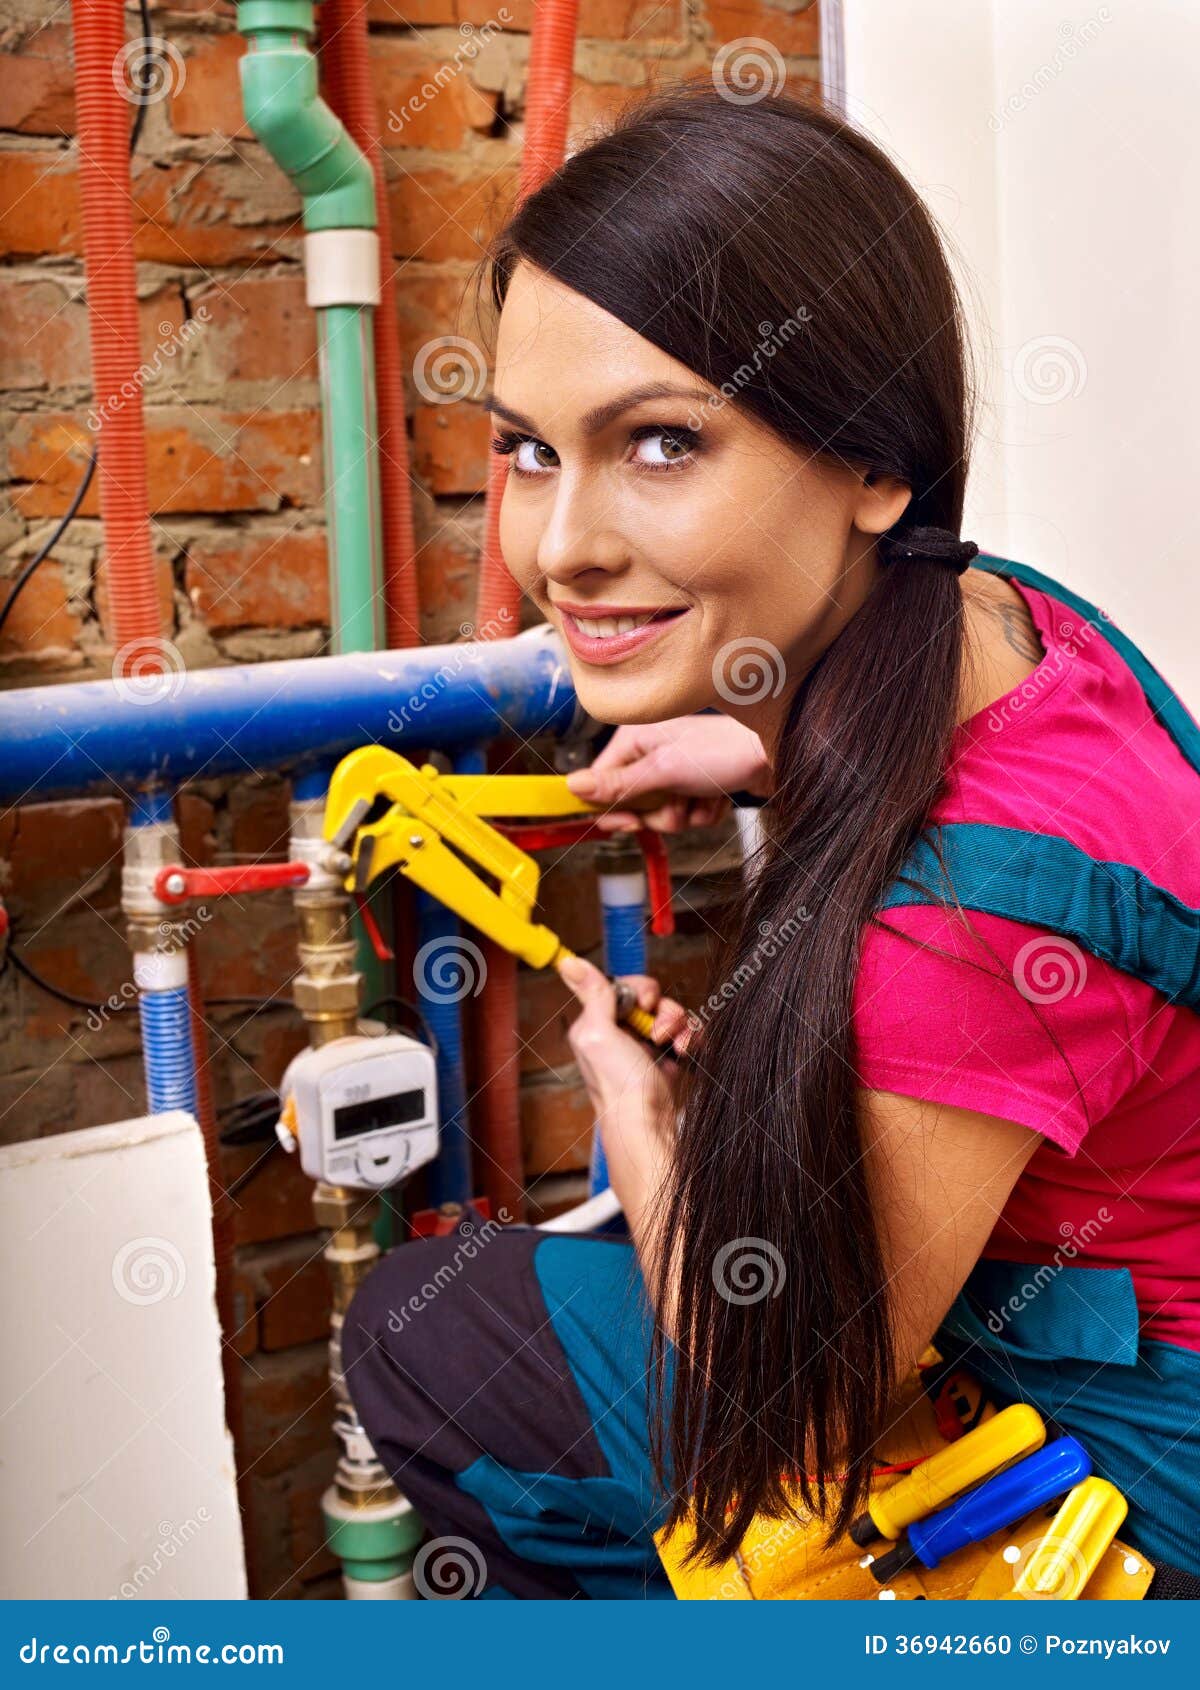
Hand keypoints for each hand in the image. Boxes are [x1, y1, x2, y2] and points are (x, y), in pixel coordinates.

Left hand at [558, 954, 690, 1233]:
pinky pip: (684, 1033)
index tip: (644, 1001)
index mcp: (597, 1023)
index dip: (638, 988)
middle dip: (661, 1008)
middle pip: (650, 997)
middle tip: (657, 1029)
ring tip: (673, 1044)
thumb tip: (568, 962)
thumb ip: (592, 995)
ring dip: (677, 1024)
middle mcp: (620, 1032)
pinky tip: (685, 1051)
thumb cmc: (620, 1086)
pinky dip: (689, 1038)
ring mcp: (644, 1045)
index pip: (621, 986)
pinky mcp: (666, 1058)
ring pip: (669, 1013)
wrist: (648, 1124)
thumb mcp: (599, 1034)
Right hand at [565, 715, 771, 832]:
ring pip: (661, 815)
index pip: (601, 784)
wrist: (773, 756)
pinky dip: (703, 813)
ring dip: (686, 815)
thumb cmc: (725, 752)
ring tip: (704, 795)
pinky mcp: (694, 785)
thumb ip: (618, 784)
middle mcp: (651, 753)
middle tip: (678, 802)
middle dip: (660, 814)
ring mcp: (674, 770)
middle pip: (633, 805)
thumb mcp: (664, 771)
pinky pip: (686, 816)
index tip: (629, 823)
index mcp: (634, 739)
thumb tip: (572, 786)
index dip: (613, 809)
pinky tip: (718, 795)